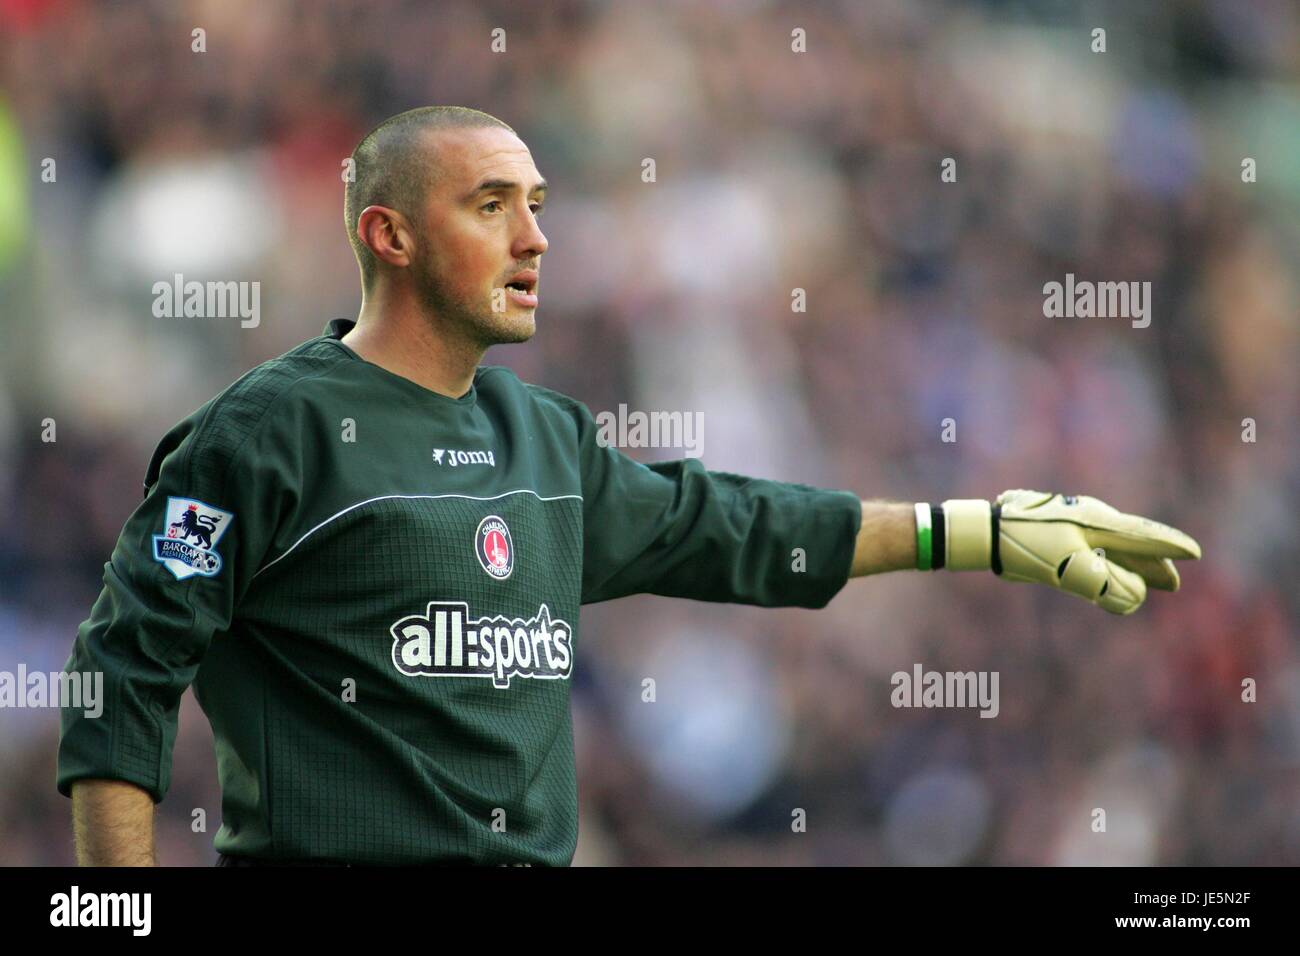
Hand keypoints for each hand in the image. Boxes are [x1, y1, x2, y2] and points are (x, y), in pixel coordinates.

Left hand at [936, 490, 1201, 614]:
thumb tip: (1135, 597)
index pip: (1144, 536)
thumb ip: (1106, 584)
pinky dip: (1110, 567)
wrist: (989, 533)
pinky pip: (1095, 554)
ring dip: (1133, 567)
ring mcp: (1076, 528)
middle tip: (1173, 583)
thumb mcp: (1070, 568)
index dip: (1170, 547)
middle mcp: (1092, 521)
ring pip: (1114, 550)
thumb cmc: (1028, 545)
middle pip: (1132, 545)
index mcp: (1099, 522)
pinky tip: (1112, 577)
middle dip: (1154, 563)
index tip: (1194, 553)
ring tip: (1152, 582)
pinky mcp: (1061, 539)